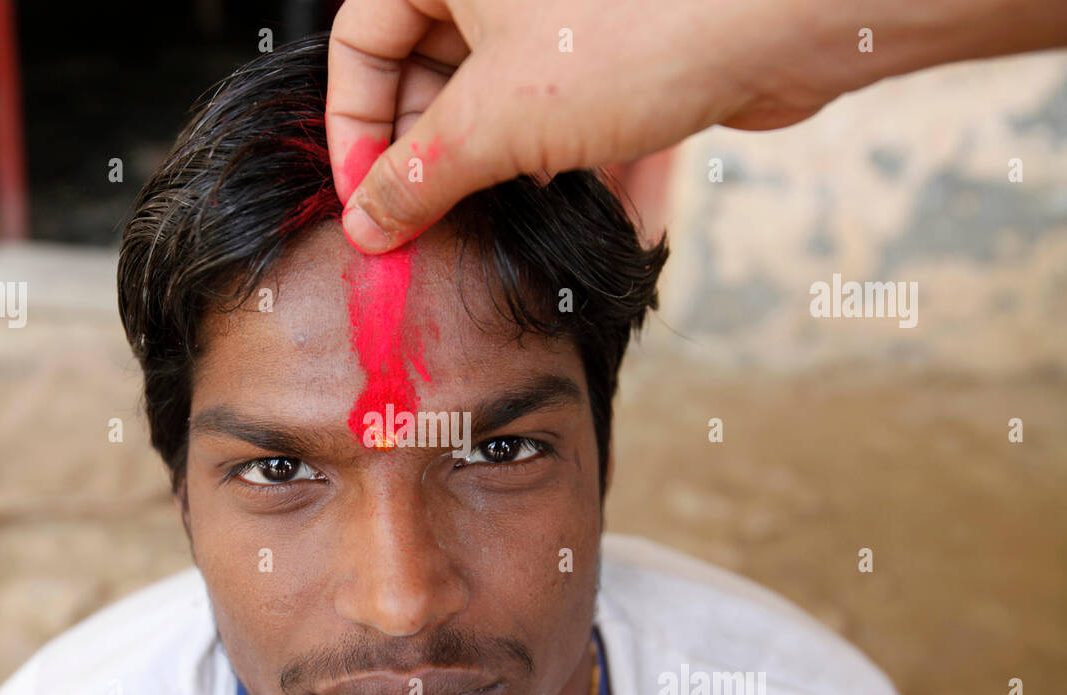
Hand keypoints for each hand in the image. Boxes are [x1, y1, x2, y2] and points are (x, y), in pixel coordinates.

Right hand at [326, 0, 1066, 252]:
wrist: (786, 16)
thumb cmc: (638, 29)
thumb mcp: (494, 120)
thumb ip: (417, 177)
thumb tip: (367, 220)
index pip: (361, 38)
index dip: (352, 125)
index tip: (363, 199)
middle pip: (430, 70)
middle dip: (429, 157)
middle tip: (425, 228)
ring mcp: (564, 12)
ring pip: (499, 96)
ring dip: (497, 169)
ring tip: (499, 225)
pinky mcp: (620, 49)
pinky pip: (568, 108)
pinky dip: (568, 161)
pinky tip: (585, 211)